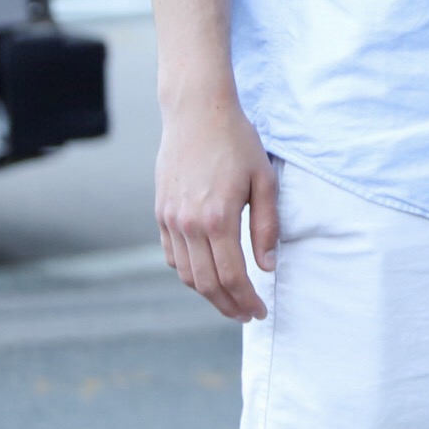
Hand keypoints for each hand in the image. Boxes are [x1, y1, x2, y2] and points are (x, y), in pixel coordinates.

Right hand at [155, 92, 277, 320]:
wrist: (197, 113)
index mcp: (218, 218)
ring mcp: (170, 219)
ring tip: (229, 300)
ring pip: (186, 273)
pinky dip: (188, 272)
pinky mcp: (161, 212)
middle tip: (246, 315)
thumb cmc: (237, 142)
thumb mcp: (265, 180)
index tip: (259, 311)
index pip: (232, 276)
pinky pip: (172, 255)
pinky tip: (207, 274)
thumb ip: (266, 226)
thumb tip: (267, 267)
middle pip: (206, 283)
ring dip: (207, 293)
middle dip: (228, 305)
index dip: (246, 299)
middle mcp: (188, 224)